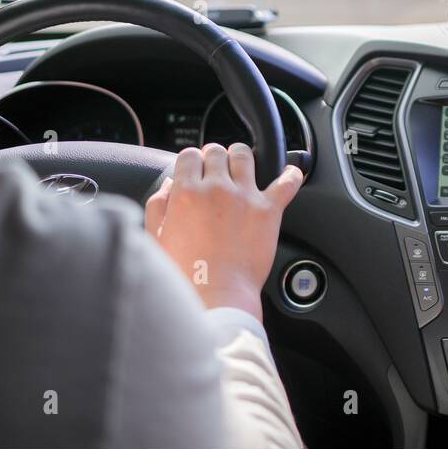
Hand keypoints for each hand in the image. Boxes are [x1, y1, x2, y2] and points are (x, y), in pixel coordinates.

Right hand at [144, 143, 303, 320]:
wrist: (217, 296)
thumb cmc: (185, 275)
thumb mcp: (156, 238)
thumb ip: (158, 206)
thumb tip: (169, 185)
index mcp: (186, 193)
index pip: (189, 156)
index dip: (191, 161)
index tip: (194, 169)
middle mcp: (216, 189)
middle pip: (217, 152)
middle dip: (214, 157)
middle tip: (215, 168)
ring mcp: (244, 197)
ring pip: (245, 156)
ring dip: (241, 157)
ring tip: (241, 164)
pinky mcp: (268, 210)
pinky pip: (286, 182)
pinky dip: (291, 174)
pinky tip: (290, 172)